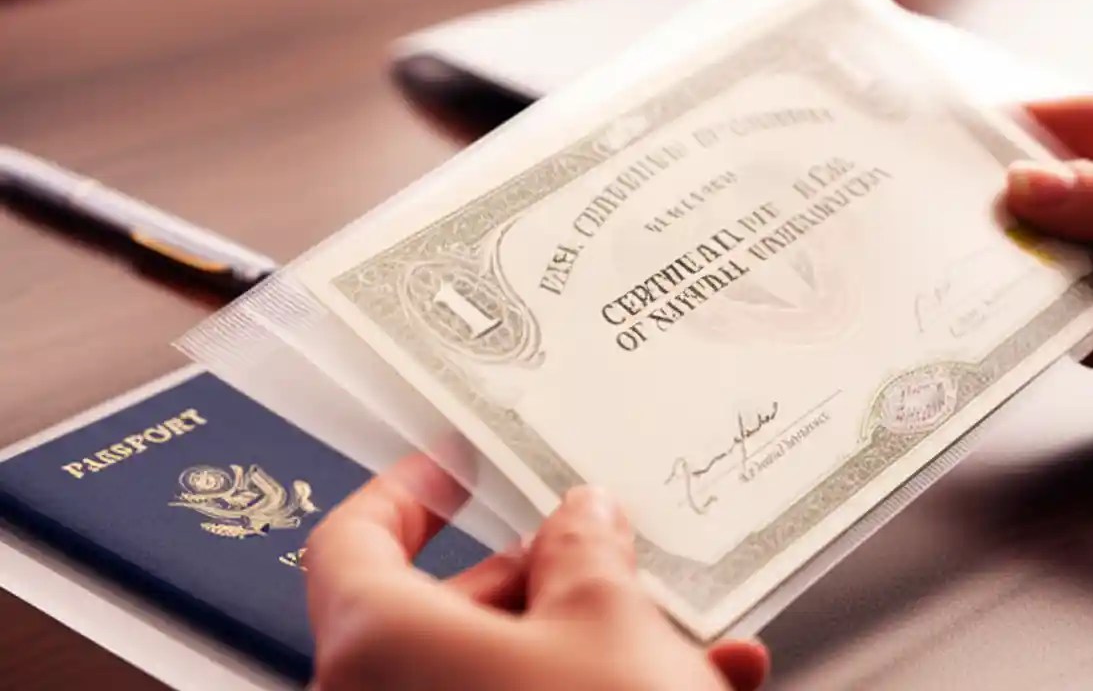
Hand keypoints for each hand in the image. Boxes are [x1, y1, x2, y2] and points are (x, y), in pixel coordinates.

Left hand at [304, 454, 768, 690]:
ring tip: (680, 637)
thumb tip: (583, 518)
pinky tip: (695, 689)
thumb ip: (586, 549)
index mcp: (377, 644)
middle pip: (444, 613)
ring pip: (495, 678)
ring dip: (588, 646)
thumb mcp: (608, 620)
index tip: (453, 469)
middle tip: (607, 556)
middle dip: (543, 579)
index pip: (353, 540)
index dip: (407, 492)